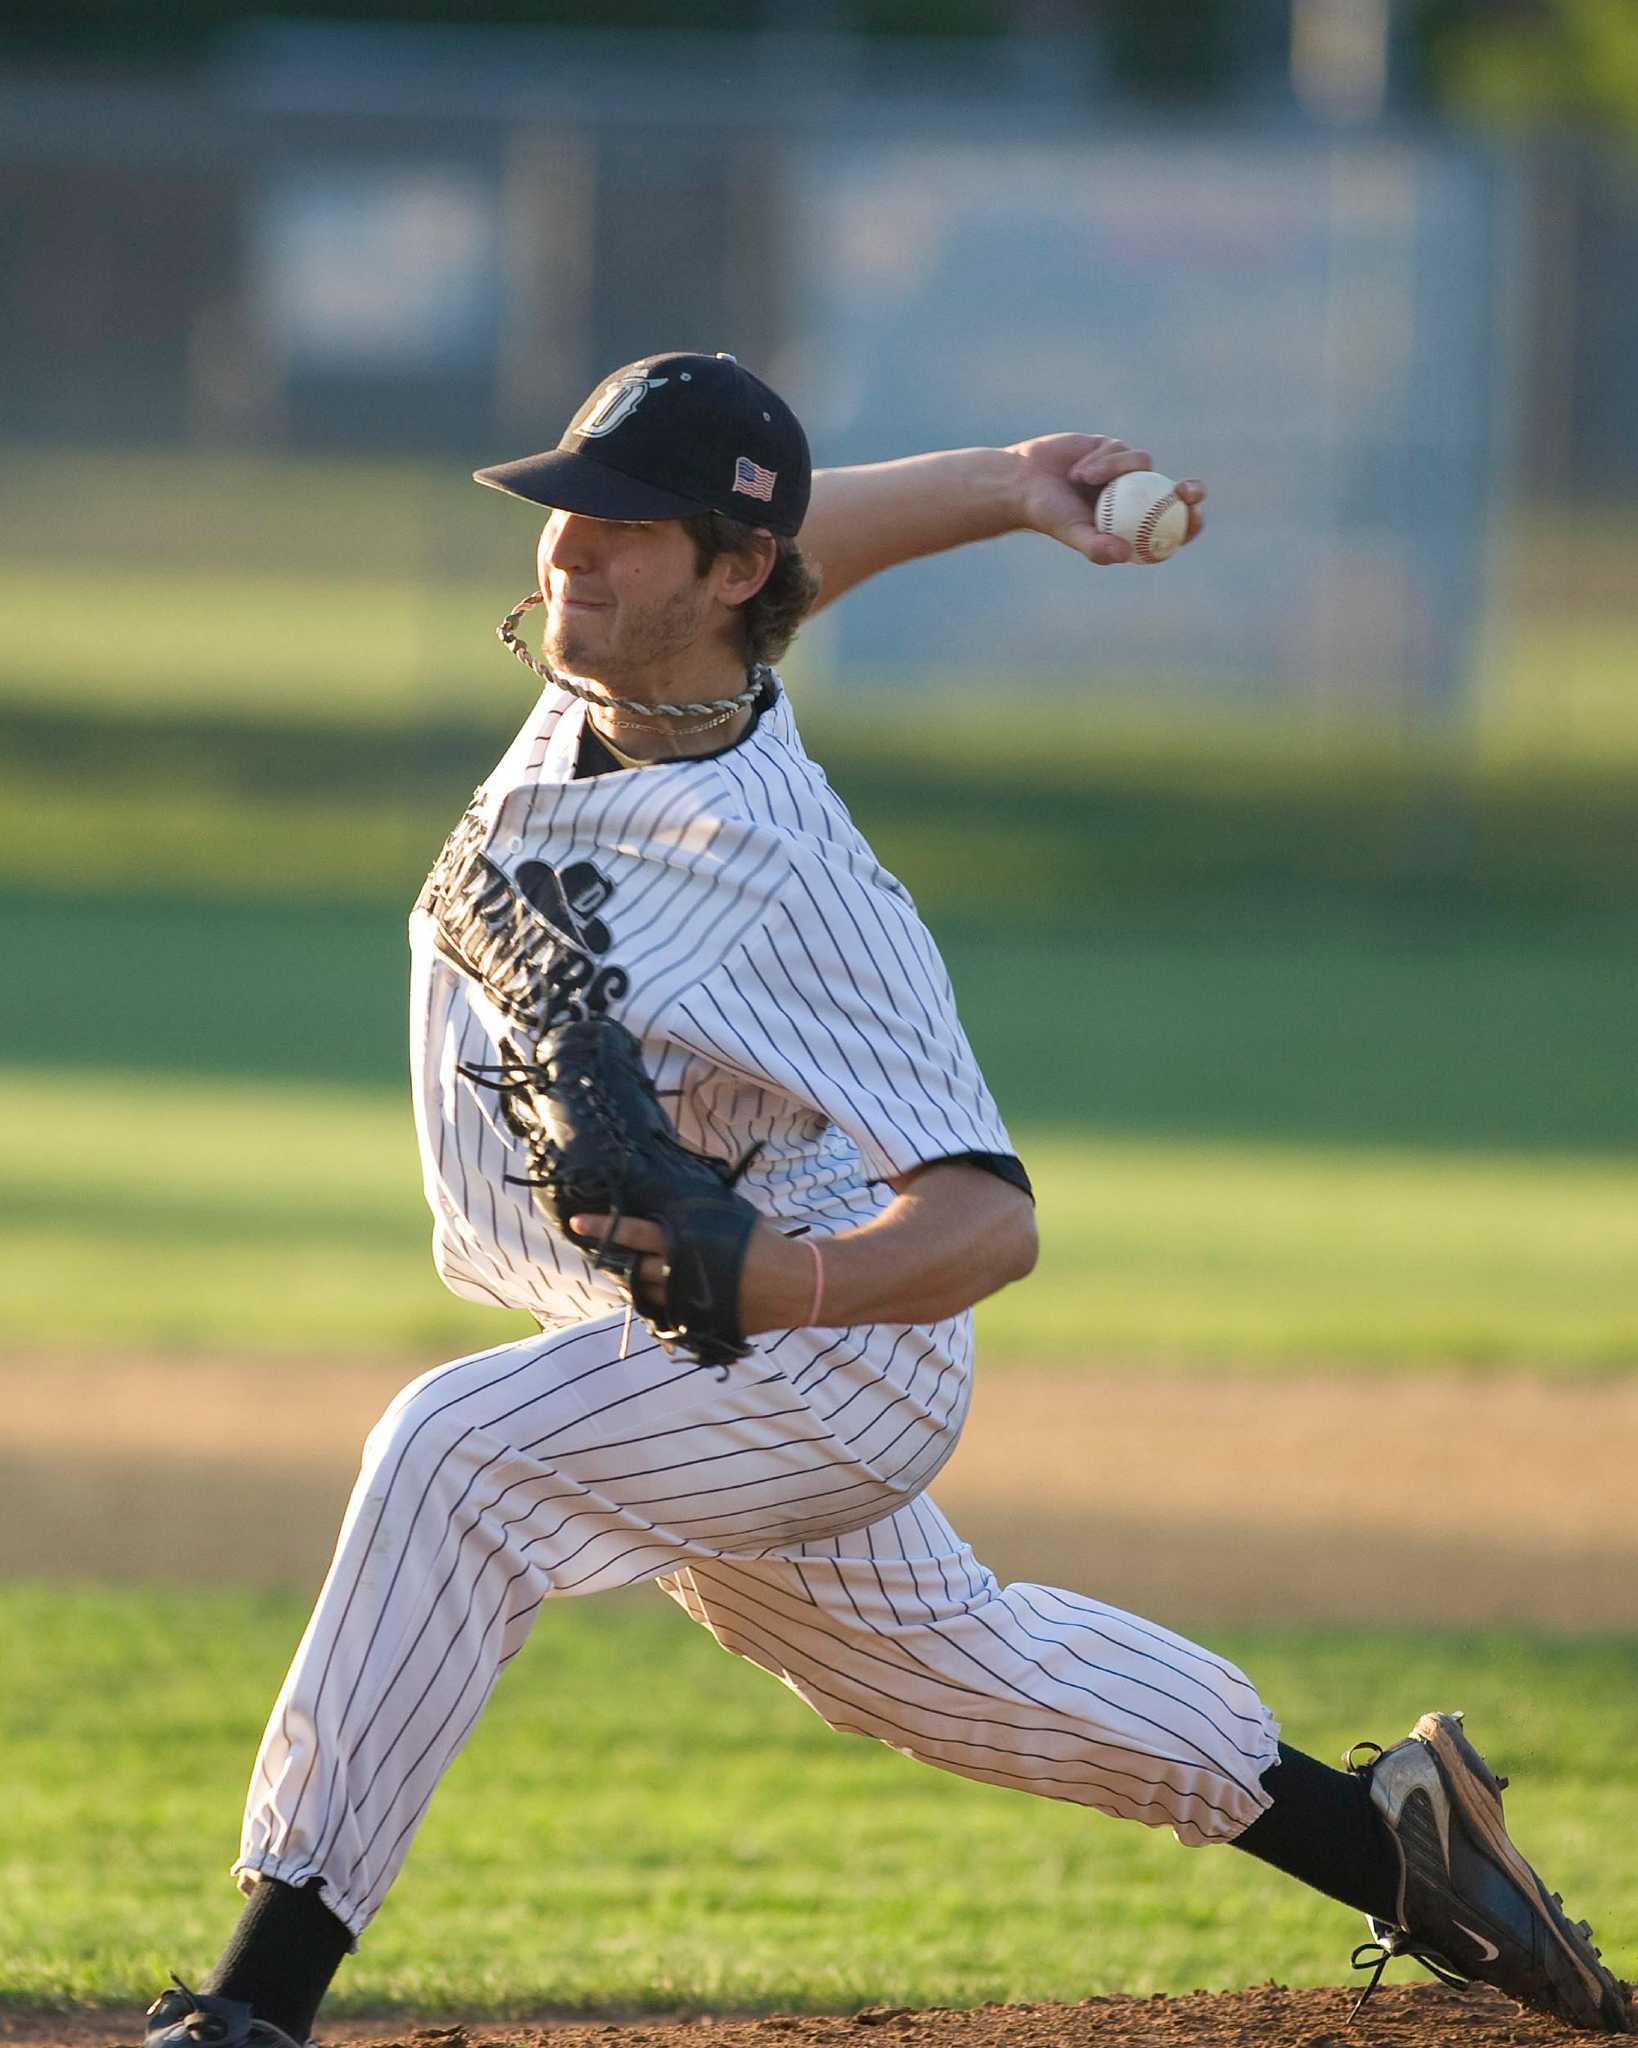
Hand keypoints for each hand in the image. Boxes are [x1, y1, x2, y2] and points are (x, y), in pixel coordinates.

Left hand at [569, 1212, 810, 1336]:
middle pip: (631, 1268)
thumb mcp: (728, 1216)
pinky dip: (656, 1306)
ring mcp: (686, 1301)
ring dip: (634, 1284)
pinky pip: (664, 1316)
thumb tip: (670, 1196)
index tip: (578, 1223)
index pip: (634, 1232)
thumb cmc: (762, 1243)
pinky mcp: (696, 1323)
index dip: (605, 1227)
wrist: (795, 1283)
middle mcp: (680, 1272)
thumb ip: (696, 1212)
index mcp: (686, 1241)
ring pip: (644, 1295)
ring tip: (629, 1273)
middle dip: (615, 1261)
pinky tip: (655, 1297)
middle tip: (602, 1252)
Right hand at [1006, 433, 1206, 565]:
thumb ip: (1096, 546)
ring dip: (1116, 469)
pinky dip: (1102, 461)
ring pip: (1143, 464)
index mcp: (1131, 526)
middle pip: (1175, 494)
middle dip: (1190, 492)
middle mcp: (1134, 499)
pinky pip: (1121, 450)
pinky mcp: (1114, 449)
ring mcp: (1127, 472)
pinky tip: (1079, 471)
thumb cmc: (1047, 514)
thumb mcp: (1071, 532)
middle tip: (1186, 492)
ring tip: (1081, 479)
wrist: (1023, 482)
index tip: (1194, 518)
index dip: (1190, 524)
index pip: (1171, 528)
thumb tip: (1124, 553)